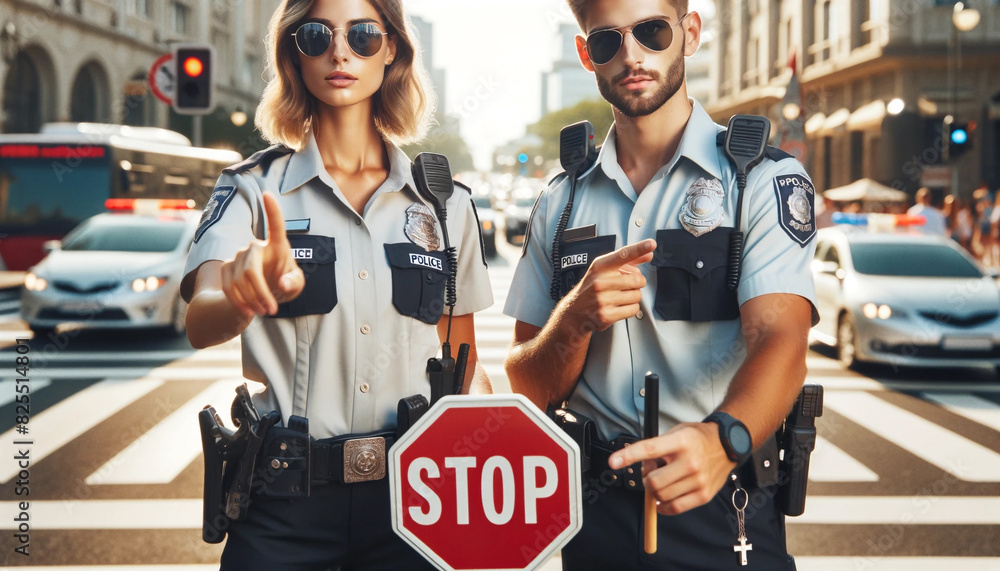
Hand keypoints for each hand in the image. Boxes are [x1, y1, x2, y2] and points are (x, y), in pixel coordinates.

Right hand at [220, 193, 304, 315]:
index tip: (268, 194)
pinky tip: (248, 311)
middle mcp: (255, 246)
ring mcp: (238, 255)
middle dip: (261, 293)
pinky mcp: (226, 267)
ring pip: (239, 280)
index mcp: (278, 245)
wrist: (261, 294)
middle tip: (272, 311)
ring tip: (264, 312)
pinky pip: (228, 286)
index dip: (273, 210)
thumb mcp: (295, 286)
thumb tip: (282, 283)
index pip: (276, 226)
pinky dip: (238, 301)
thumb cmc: (284, 283)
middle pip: (251, 270)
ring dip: (251, 300)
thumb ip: (293, 283)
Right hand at [564, 239, 655, 330]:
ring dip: (633, 296)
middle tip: (625, 285)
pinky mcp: (606, 315)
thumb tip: (649, 253)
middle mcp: (600, 281)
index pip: (622, 255)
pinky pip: (633, 309)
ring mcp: (602, 299)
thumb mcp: (605, 269)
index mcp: (600, 266)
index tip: (651, 244)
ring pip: (637, 295)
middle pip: (637, 279)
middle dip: (636, 283)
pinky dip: (631, 308)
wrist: (574, 310)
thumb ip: (629, 260)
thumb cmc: (593, 286)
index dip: (639, 249)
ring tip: (620, 296)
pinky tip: (619, 306)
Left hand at [608, 422, 735, 514]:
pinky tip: (663, 501)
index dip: (628, 456)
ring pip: (661, 496)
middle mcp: (690, 462)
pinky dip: (663, 507)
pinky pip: (675, 508)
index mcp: (681, 441)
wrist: (728, 446)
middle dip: (646, 479)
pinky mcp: (703, 495)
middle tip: (652, 471)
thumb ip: (658, 446)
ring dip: (655, 492)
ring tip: (664, 480)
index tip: (613, 462)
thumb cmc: (698, 438)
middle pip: (653, 481)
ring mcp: (698, 480)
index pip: (649, 449)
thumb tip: (640, 465)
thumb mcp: (677, 432)